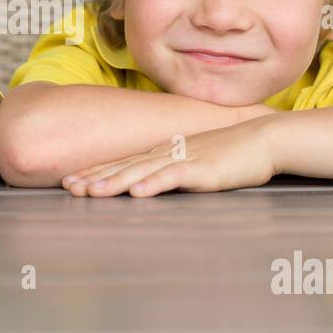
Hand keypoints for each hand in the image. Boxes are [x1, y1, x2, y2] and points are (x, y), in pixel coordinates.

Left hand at [62, 114, 280, 196]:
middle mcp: (167, 153)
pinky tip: (136, 193)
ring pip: (141, 172)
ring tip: (90, 192)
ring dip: (114, 182)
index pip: (123, 163)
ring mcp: (183, 160)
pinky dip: (154, 184)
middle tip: (67, 187)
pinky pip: (173, 177)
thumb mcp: (196, 161)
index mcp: (164, 152)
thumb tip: (153, 182)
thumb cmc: (233, 154)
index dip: (96, 172)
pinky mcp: (203, 170)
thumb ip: (174, 170)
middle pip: (124, 167)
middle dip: (94, 177)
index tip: (72, 181)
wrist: (265, 139)